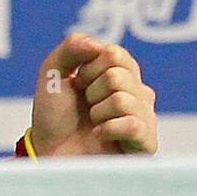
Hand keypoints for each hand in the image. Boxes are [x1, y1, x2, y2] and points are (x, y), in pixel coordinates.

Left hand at [29, 33, 158, 155]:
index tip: (78, 84)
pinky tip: (100, 135)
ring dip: (97, 112)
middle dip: (90, 92)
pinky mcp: (146, 142)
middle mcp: (139, 92)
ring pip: (122, 100)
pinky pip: (132, 125)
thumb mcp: (53, 72)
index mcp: (122, 72)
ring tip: (94, 123)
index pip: (114, 54)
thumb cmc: (55, 114)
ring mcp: (145, 117)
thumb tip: (98, 45)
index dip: (87, 69)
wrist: (49, 150)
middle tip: (86, 106)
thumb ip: (71, 48)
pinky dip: (107, 129)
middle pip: (118, 76)